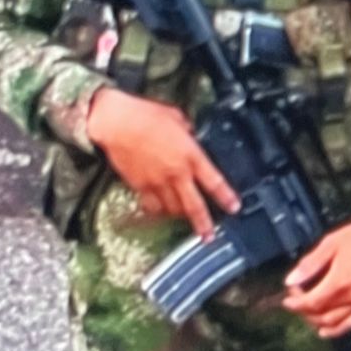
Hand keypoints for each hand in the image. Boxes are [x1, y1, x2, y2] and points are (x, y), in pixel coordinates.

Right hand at [87, 87, 239, 238]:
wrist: (116, 123)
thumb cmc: (145, 115)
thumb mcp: (176, 117)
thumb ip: (187, 131)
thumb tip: (189, 135)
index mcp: (190, 155)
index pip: (213, 181)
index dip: (226, 197)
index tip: (234, 207)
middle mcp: (176, 173)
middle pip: (194, 206)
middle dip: (204, 223)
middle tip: (209, 235)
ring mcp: (157, 182)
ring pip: (173, 209)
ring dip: (180, 215)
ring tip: (184, 218)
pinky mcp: (140, 186)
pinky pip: (152, 206)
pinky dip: (158, 210)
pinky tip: (161, 210)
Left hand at [282, 213, 350, 339]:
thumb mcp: (330, 243)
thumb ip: (310, 264)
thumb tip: (291, 279)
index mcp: (339, 282)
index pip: (310, 303)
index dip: (295, 303)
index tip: (288, 298)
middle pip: (320, 316)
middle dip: (303, 311)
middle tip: (296, 300)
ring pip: (334, 323)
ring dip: (316, 322)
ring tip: (307, 313)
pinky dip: (336, 330)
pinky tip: (326, 330)